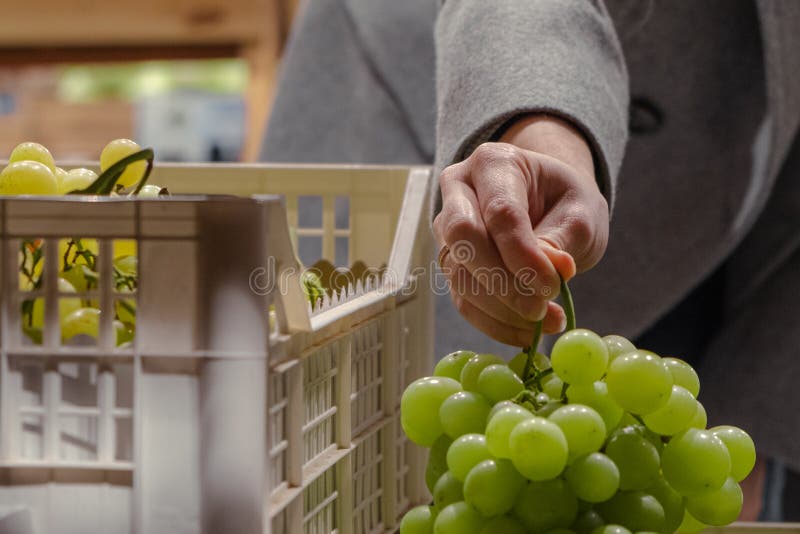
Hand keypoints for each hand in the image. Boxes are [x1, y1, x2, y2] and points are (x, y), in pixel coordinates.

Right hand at [433, 115, 608, 345]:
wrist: (548, 206)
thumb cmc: (565, 201)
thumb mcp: (581, 210)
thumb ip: (564, 239)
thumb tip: (552, 272)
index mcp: (494, 163)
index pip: (500, 212)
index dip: (523, 255)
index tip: (554, 286)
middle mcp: (459, 190)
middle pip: (464, 238)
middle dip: (503, 283)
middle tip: (541, 310)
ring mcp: (448, 228)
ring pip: (459, 274)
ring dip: (502, 310)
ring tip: (548, 323)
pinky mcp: (451, 263)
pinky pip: (463, 299)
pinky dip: (495, 324)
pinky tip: (528, 334)